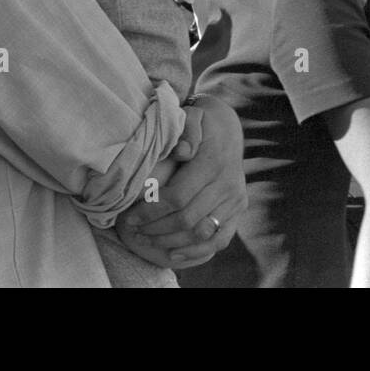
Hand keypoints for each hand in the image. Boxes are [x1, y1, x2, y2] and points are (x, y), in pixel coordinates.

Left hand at [117, 95, 245, 267]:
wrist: (229, 129)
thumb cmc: (202, 123)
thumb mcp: (194, 117)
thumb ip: (187, 131)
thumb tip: (182, 152)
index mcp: (213, 162)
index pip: (178, 197)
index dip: (151, 211)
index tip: (130, 217)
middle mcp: (228, 184)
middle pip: (187, 218)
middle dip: (156, 229)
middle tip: (134, 231)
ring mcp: (236, 199)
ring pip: (200, 233)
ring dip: (170, 241)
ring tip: (146, 239)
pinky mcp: (238, 210)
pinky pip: (220, 239)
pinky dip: (196, 251)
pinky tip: (173, 254)